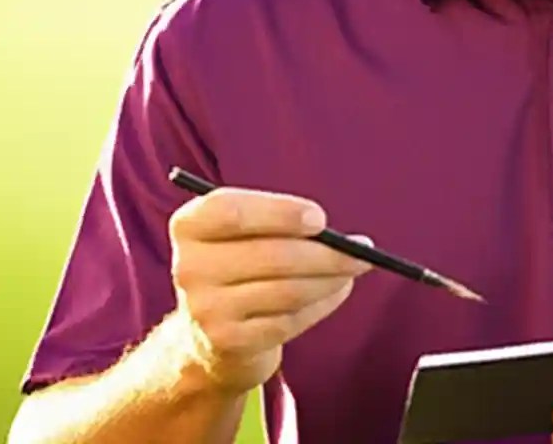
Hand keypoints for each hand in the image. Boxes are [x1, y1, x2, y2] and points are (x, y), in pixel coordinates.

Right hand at [167, 188, 373, 394]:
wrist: (209, 336)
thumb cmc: (242, 266)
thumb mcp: (247, 235)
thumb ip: (284, 227)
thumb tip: (347, 241)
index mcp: (190, 226)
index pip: (230, 211)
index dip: (279, 213)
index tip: (320, 219)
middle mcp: (188, 267)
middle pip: (270, 255)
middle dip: (326, 253)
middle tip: (363, 250)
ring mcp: (206, 308)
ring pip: (287, 290)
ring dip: (331, 279)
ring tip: (353, 269)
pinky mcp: (229, 341)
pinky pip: (290, 320)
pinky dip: (321, 304)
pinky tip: (334, 292)